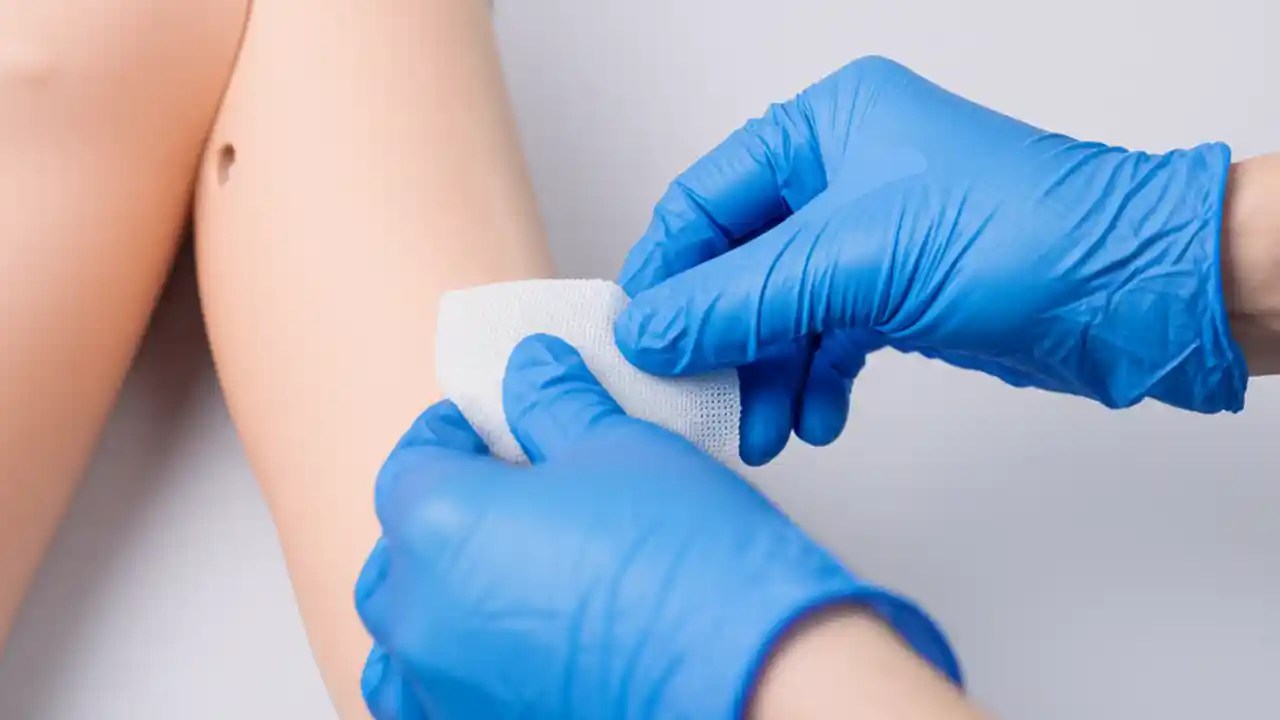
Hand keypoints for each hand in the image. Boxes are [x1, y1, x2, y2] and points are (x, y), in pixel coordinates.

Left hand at [355, 333, 958, 718]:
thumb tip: (530, 370)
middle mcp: (423, 619)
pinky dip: (442, 674)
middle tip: (498, 494)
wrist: (753, 684)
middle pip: (396, 550)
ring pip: (400, 640)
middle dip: (435, 514)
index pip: (410, 463)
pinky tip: (497, 655)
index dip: (445, 433)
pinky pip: (427, 704)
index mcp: (440, 528)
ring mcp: (445, 693)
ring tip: (491, 578)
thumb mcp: (622, 449)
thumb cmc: (692, 568)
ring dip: (429, 599)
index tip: (478, 425)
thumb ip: (555, 404)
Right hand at [615, 56, 1247, 464]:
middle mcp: (842, 174)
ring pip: (780, 309)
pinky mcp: (897, 289)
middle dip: (718, 338)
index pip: (706, 200)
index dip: (665, 271)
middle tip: (693, 396)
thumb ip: (738, 300)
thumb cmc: (1023, 235)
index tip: (636, 337)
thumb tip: (649, 331)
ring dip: (765, 373)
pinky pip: (827, 337)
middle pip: (738, 263)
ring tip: (758, 430)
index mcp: (823, 128)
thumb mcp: (853, 262)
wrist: (1133, 292)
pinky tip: (813, 419)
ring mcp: (871, 234)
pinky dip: (814, 381)